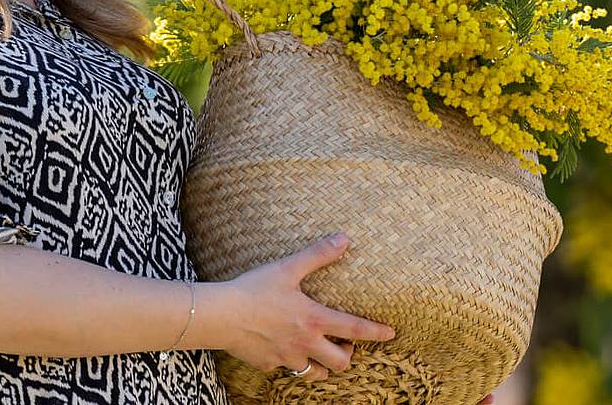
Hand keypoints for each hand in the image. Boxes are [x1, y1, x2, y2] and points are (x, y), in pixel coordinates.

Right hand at [216, 232, 395, 380]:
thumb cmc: (254, 290)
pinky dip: (289, 363)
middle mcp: (305, 344)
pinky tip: (283, 350)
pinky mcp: (267, 365)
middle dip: (348, 356)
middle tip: (344, 345)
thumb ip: (318, 255)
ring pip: (314, 373)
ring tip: (319, 353)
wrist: (220, 315)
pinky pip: (284, 370)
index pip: (355, 329)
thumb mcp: (288, 268)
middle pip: (340, 363)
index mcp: (314, 320)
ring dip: (321, 366)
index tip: (390, 334)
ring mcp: (286, 358)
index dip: (376, 332)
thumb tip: (344, 238)